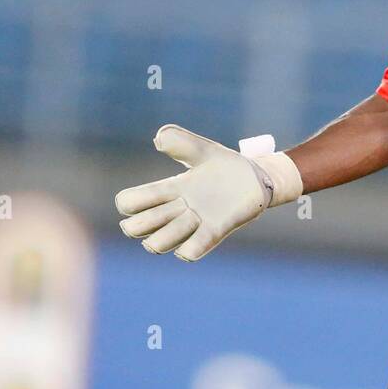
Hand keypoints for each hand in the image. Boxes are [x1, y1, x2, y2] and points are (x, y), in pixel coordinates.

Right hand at [114, 124, 301, 260]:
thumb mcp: (203, 150)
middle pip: (138, 228)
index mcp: (169, 189)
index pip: (132, 203)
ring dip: (167, 234)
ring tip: (189, 216)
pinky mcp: (215, 232)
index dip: (129, 202)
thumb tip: (158, 138)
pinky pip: (191, 251)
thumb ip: (181, 143)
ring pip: (159, 244)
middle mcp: (177, 211)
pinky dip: (189, 249)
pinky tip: (200, 229)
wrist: (258, 178)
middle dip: (140, 224)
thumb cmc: (226, 166)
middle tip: (163, 210)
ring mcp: (195, 224)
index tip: (148, 194)